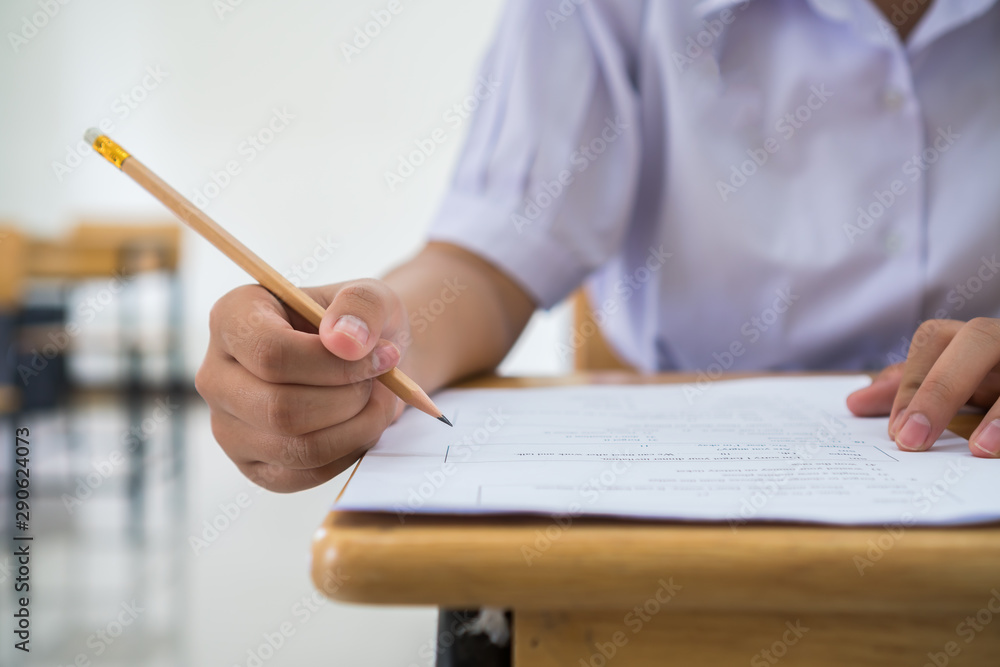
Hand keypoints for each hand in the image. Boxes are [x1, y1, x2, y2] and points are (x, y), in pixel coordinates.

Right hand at [196, 280, 407, 491]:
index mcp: (233, 318)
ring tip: (378, 401)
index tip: (383, 356)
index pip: (271, 354)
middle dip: (350, 400)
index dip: (336, 365)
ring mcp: (227, 427)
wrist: (363, 361)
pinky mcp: (252, 466)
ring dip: (357, 428)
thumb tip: (344, 342)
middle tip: (381, 382)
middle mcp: (216, 375)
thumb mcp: (370, 298)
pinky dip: (348, 453)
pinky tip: (361, 425)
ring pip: (297, 448)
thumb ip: (361, 306)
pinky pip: (305, 474)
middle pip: (281, 409)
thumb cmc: (358, 325)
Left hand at [846, 318, 999, 456]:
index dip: (913, 382)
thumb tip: (856, 402)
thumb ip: (913, 389)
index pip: (935, 338)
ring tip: (980, 449)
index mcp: (977, 338)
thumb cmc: (994, 384)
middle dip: (941, 388)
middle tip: (911, 440)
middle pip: (980, 339)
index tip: (897, 431)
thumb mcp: (958, 386)